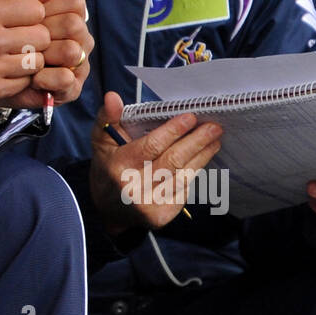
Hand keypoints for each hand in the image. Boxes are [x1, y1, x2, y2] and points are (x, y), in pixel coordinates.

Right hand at [0, 0, 75, 113]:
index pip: (36, 8)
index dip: (34, 11)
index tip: (22, 15)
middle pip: (41, 35)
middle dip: (37, 35)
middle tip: (20, 35)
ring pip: (38, 60)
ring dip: (32, 56)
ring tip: (14, 52)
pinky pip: (27, 81)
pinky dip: (23, 76)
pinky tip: (7, 69)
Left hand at [32, 0, 90, 104]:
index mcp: (67, 12)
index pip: (75, 1)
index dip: (50, 7)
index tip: (26, 14)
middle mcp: (77, 36)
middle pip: (76, 26)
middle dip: (47, 33)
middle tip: (19, 39)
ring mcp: (75, 62)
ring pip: (76, 54)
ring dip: (48, 56)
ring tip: (23, 59)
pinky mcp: (67, 88)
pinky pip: (69, 82)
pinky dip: (51, 80)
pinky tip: (33, 78)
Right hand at [89, 91, 221, 233]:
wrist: (108, 209)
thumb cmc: (107, 168)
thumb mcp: (101, 140)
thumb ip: (108, 117)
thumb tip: (113, 97)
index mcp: (117, 167)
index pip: (151, 146)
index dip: (172, 131)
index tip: (190, 117)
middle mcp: (132, 188)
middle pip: (172, 161)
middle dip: (196, 142)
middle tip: (214, 127)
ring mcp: (148, 206)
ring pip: (181, 176)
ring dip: (201, 157)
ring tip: (214, 141)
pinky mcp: (161, 217)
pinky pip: (183, 191)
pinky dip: (192, 174)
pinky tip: (201, 160)